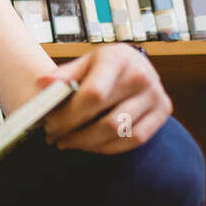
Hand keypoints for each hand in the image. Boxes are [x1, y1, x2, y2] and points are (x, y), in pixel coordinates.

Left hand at [35, 44, 172, 154]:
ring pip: (120, 132)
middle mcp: (142, 76)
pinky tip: (89, 144)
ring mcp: (156, 95)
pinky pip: (135, 139)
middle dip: (74, 133)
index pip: (94, 94)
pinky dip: (108, 147)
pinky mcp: (163, 112)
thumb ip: (64, 75)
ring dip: (88, 143)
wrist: (135, 64)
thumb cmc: (104, 65)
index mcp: (117, 59)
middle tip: (53, 137)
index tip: (49, 123)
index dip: (68, 115)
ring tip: (67, 142)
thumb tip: (42, 83)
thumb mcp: (83, 62)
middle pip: (106, 119)